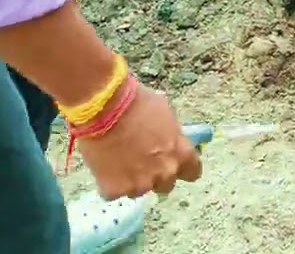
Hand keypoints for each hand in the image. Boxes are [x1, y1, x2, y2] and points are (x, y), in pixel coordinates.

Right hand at [76, 80, 201, 199]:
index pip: (193, 172)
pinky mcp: (115, 190)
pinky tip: (102, 164)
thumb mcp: (165, 113)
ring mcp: (140, 185)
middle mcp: (164, 173)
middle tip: (139, 159)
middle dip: (155, 175)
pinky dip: (107, 182)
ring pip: (138, 190)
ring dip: (130, 179)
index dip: (182, 167)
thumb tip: (167, 138)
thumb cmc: (136, 103)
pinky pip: (112, 192)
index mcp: (181, 154)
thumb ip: (170, 134)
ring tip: (116, 159)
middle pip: (165, 184)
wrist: (104, 108)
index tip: (172, 162)